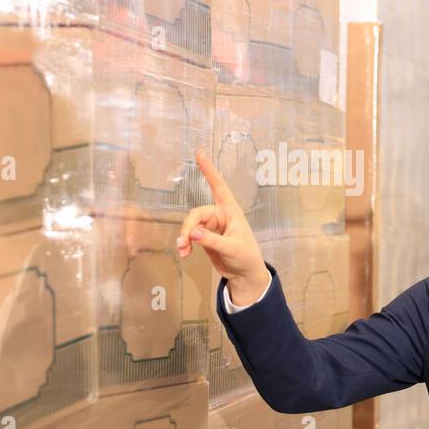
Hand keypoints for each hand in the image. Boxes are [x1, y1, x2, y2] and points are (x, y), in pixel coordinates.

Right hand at [177, 148, 269, 302]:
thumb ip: (212, 240)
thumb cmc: (246, 256)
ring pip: (191, 226)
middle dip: (188, 228)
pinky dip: (185, 244)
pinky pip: (190, 236)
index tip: (199, 153)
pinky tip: (184, 254)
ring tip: (183, 252)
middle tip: (183, 244)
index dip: (209, 170)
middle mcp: (219, 215)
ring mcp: (210, 226)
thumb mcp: (232, 248)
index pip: (219, 186)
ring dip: (185, 238)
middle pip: (196, 214)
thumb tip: (193, 234)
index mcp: (230, 211)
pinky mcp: (204, 237)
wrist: (244, 275)